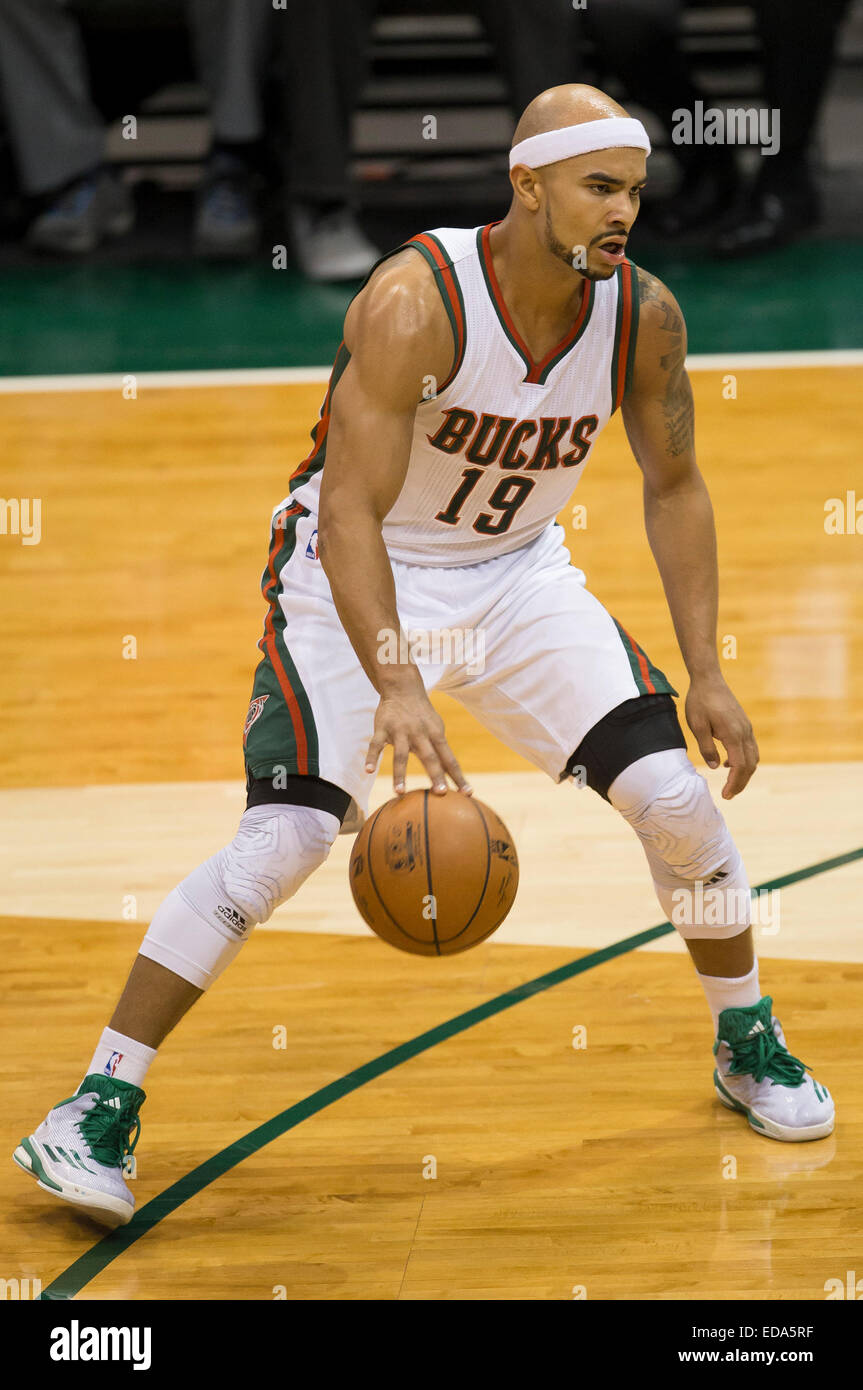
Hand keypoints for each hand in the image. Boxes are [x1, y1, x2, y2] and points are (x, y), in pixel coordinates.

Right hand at [365, 690, 471, 795]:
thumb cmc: (423, 716)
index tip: (467, 793)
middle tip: (441, 793)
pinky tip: (368, 770)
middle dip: (436, 775)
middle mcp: (420, 733)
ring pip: (401, 754)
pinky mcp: (382, 728)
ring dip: (400, 774)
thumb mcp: (436, 729)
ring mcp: (400, 731)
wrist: (403, 688)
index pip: (449, 759)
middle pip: (429, 757)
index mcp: (435, 734)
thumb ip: (441, 751)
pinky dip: (372, 757)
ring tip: (400, 792)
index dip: (458, 776)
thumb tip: (451, 777)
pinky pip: (375, 744)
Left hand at [685, 675, 758, 798]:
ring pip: (753, 757)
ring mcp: (747, 728)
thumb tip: (714, 767)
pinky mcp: (744, 725)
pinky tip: (727, 763)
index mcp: (733, 734)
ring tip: (731, 783)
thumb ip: (707, 747)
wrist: (709, 680)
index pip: (740, 766)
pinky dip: (744, 760)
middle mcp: (744, 732)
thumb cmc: (700, 702)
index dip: (734, 783)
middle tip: (729, 795)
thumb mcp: (697, 726)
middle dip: (741, 782)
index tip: (726, 795)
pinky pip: (750, 748)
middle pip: (750, 765)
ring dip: (744, 772)